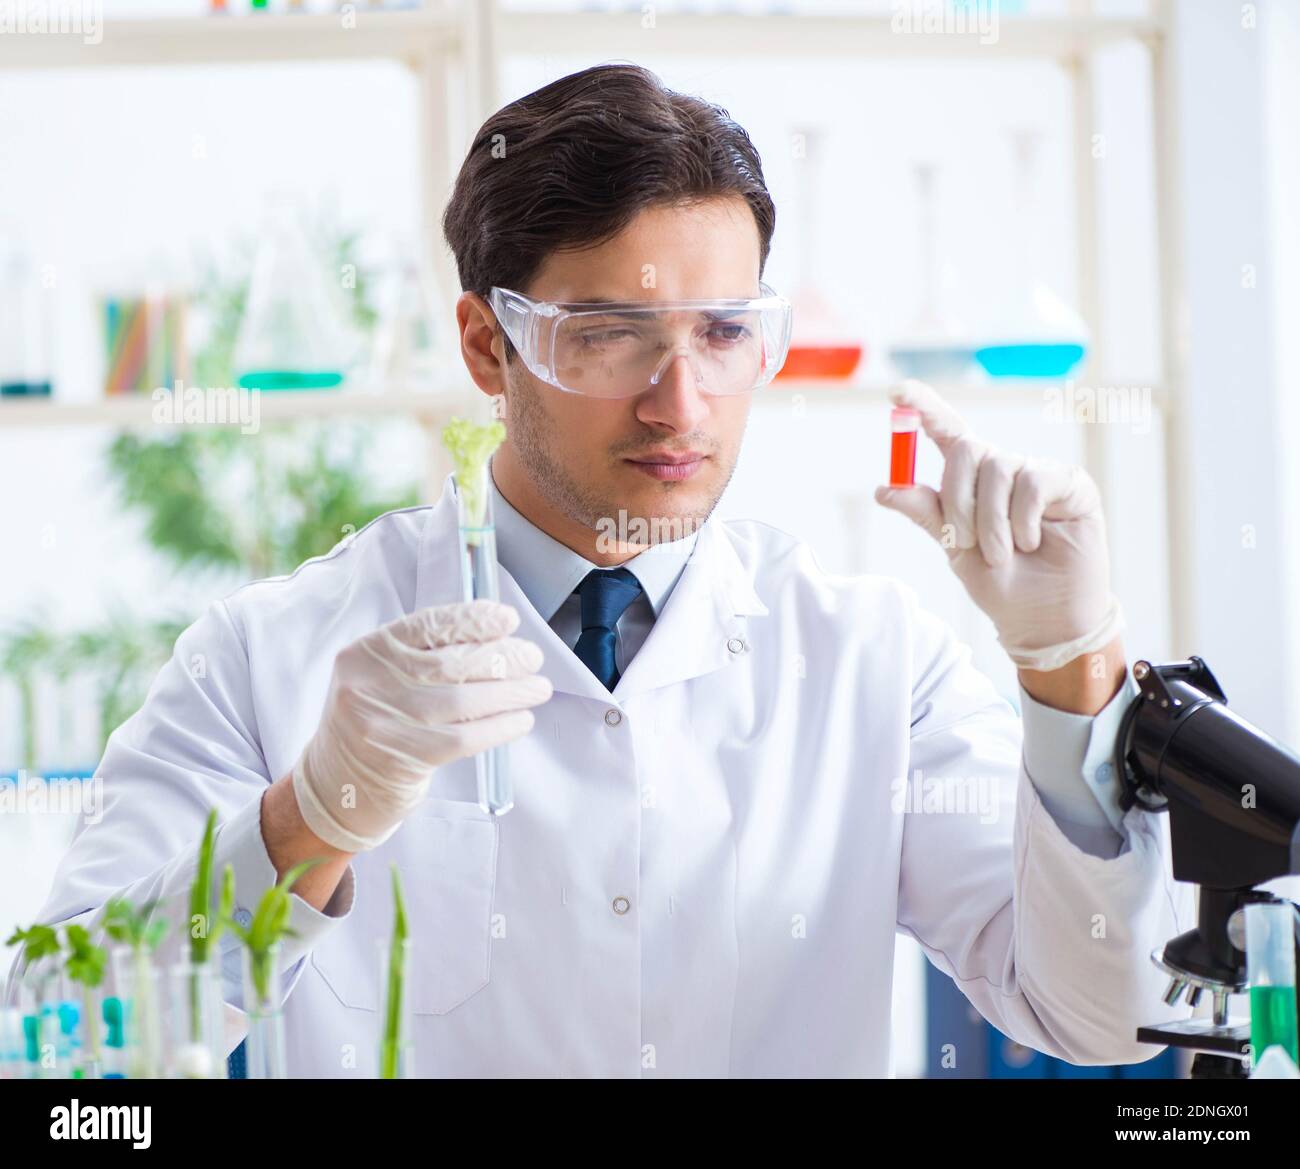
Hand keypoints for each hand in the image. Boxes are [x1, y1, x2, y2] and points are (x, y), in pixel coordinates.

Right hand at [291, 599, 552, 852]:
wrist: (337, 785)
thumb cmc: (376, 721)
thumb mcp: (383, 677)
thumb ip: (425, 655)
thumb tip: (496, 639)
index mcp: (367, 652)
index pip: (427, 625)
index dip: (474, 620)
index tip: (508, 620)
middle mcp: (370, 683)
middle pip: (451, 662)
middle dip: (502, 657)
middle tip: (532, 657)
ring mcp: (384, 722)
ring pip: (463, 700)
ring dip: (510, 692)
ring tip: (538, 688)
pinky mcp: (402, 758)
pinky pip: (464, 737)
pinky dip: (500, 726)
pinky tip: (521, 720)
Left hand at [874, 380, 1123, 672]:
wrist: (1042, 618)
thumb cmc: (1001, 584)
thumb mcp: (954, 548)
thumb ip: (928, 513)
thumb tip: (885, 489)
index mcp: (972, 480)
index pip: (947, 431)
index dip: (924, 408)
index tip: (896, 391)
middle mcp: (1004, 468)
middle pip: (967, 450)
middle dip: (958, 502)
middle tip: (965, 542)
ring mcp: (1038, 472)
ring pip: (998, 470)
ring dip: (991, 524)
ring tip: (1002, 555)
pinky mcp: (1070, 483)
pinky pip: (1033, 484)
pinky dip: (1022, 521)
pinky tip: (1031, 543)